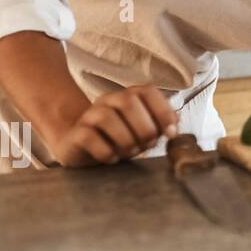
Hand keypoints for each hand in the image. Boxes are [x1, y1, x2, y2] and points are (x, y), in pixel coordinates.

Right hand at [53, 84, 178, 166]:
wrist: (81, 147)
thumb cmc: (119, 139)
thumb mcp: (143, 132)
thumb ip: (160, 126)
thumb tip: (174, 128)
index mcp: (129, 96)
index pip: (148, 91)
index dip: (162, 110)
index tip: (170, 133)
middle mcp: (108, 100)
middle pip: (127, 101)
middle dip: (144, 127)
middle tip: (147, 145)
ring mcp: (89, 115)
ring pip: (106, 117)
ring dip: (125, 139)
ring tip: (129, 152)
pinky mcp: (76, 134)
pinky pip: (88, 137)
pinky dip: (105, 151)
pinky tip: (111, 158)